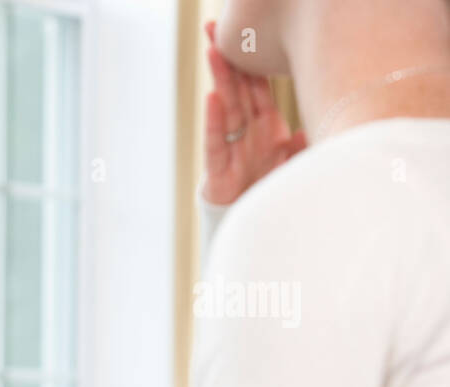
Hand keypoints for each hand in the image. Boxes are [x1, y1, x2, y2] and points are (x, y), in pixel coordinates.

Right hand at [201, 20, 305, 204]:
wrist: (256, 228)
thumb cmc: (274, 194)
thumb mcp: (298, 164)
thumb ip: (303, 145)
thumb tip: (306, 130)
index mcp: (266, 126)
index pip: (257, 85)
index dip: (253, 59)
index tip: (250, 31)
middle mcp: (246, 131)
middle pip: (236, 86)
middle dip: (227, 56)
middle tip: (217, 25)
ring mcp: (231, 147)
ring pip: (224, 105)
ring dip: (218, 78)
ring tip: (212, 50)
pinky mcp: (217, 168)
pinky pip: (215, 139)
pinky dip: (214, 119)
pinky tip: (213, 97)